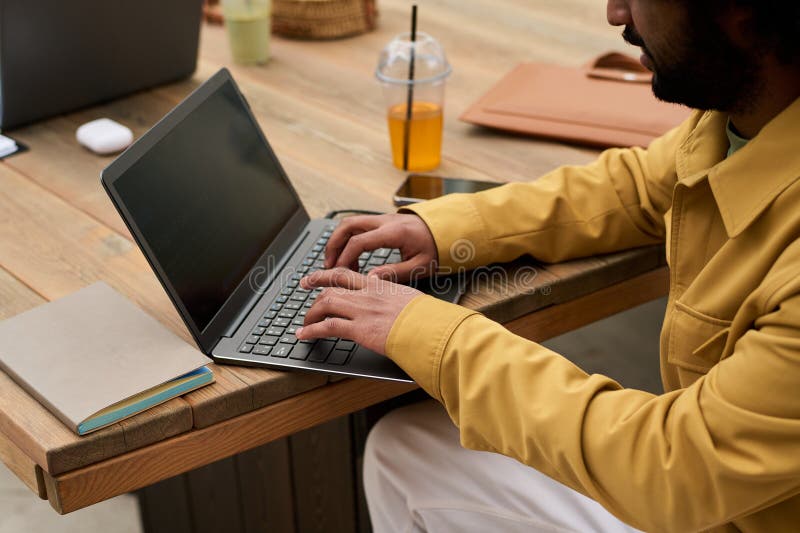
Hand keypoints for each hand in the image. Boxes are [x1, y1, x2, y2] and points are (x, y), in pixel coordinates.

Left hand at [296, 268, 421, 353]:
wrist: (430, 326)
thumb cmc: (427, 317)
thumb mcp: (410, 299)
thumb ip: (396, 298)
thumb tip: (396, 302)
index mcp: (379, 286)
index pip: (348, 275)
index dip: (329, 275)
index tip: (319, 276)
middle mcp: (367, 294)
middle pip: (332, 286)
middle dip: (314, 285)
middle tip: (304, 286)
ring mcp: (361, 310)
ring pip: (325, 304)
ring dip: (310, 314)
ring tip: (303, 323)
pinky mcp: (358, 328)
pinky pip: (327, 326)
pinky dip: (312, 330)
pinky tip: (304, 335)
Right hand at [324, 213, 437, 281]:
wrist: (446, 229)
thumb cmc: (436, 247)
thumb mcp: (420, 265)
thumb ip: (394, 273)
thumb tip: (370, 280)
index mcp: (393, 232)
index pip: (358, 241)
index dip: (345, 258)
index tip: (339, 274)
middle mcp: (384, 221)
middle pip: (347, 226)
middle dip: (333, 245)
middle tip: (328, 266)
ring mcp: (382, 219)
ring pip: (349, 223)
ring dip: (337, 241)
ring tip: (335, 263)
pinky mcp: (382, 222)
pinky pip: (357, 226)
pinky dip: (347, 240)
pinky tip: (351, 259)